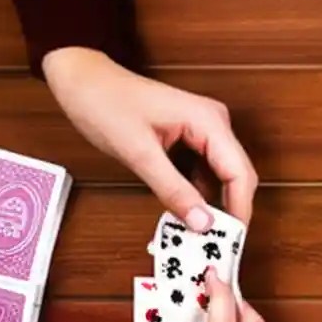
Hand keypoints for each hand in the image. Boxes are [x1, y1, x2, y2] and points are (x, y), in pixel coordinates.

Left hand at [42, 47, 257, 230]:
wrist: (82, 79)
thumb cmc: (104, 103)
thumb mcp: (138, 153)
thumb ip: (173, 190)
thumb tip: (202, 223)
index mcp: (209, 121)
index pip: (240, 173)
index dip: (240, 210)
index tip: (232, 240)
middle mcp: (214, 123)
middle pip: (236, 176)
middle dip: (229, 210)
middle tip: (216, 243)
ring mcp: (204, 129)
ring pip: (222, 177)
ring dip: (212, 204)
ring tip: (197, 231)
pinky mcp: (192, 137)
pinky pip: (205, 171)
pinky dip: (198, 193)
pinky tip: (185, 209)